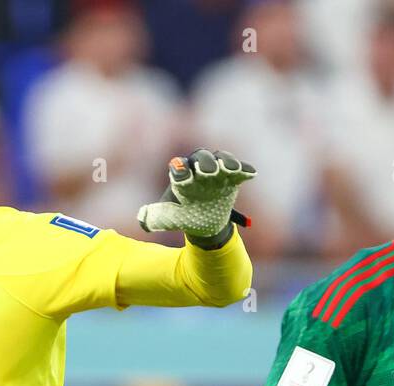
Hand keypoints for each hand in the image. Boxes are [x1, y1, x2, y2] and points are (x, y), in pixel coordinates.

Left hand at [136, 147, 254, 240]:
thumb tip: (142, 220)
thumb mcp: (168, 218)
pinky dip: (246, 169)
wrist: (204, 220)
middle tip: (208, 171)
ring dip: (226, 162)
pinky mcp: (234, 177)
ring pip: (221, 158)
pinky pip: (240, 169)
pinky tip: (251, 173)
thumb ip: (154, 218)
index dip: (179, 167)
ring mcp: (218, 171)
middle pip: (201, 157)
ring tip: (230, 170)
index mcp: (181, 175)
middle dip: (204, 162)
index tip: (180, 173)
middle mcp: (199, 168)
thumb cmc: (184, 214)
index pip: (178, 166)